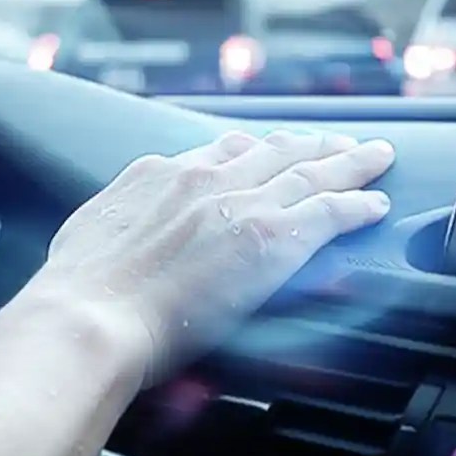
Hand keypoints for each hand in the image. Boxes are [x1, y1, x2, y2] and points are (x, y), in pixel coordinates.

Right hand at [32, 130, 394, 384]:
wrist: (92, 314)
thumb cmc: (78, 291)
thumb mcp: (91, 233)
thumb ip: (120, 222)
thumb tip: (119, 233)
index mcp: (159, 174)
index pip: (220, 150)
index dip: (254, 148)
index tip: (270, 148)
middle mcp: (205, 179)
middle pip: (274, 151)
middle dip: (310, 144)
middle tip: (337, 141)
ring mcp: (241, 204)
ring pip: (311, 171)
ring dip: (349, 161)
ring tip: (375, 156)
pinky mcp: (273, 238)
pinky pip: (331, 211)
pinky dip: (358, 204)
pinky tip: (377, 203)